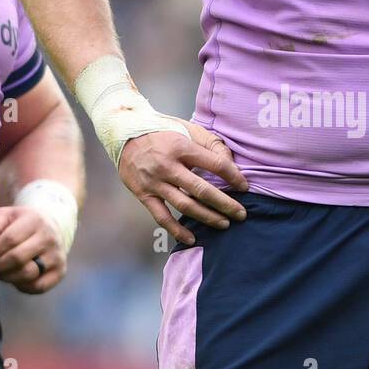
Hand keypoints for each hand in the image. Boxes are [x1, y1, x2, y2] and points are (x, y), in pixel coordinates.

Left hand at [0, 206, 66, 292]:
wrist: (49, 228)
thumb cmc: (20, 223)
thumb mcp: (3, 216)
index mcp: (35, 220)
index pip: (10, 239)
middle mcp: (50, 237)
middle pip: (17, 258)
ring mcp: (57, 256)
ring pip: (27, 275)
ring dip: (7, 277)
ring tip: (2, 271)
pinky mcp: (60, 272)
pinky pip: (37, 287)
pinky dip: (22, 286)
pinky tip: (16, 277)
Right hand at [118, 120, 248, 245]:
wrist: (124, 133)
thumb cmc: (164, 132)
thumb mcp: (189, 129)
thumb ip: (212, 145)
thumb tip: (231, 166)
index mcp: (182, 147)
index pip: (215, 164)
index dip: (233, 177)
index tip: (244, 187)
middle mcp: (168, 166)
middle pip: (201, 190)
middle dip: (225, 204)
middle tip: (241, 214)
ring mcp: (154, 182)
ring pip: (185, 205)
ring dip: (207, 217)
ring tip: (225, 224)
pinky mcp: (143, 194)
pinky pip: (161, 216)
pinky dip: (176, 230)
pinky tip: (192, 239)